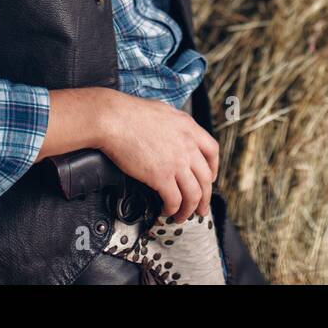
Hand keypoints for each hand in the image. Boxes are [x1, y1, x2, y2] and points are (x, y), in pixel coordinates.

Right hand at [97, 90, 219, 219]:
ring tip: (183, 216)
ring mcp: (176, 162)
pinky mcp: (161, 176)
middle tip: (201, 207)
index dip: (213, 168)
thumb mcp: (163, 111)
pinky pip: (174, 200)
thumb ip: (174, 125)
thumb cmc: (130, 114)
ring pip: (194, 194)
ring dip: (190, 209)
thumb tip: (174, 133)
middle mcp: (188, 146)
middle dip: (205, 197)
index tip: (209, 178)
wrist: (114, 120)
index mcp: (189, 128)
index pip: (212, 151)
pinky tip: (166, 210)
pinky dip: (173, 209)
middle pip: (206, 178)